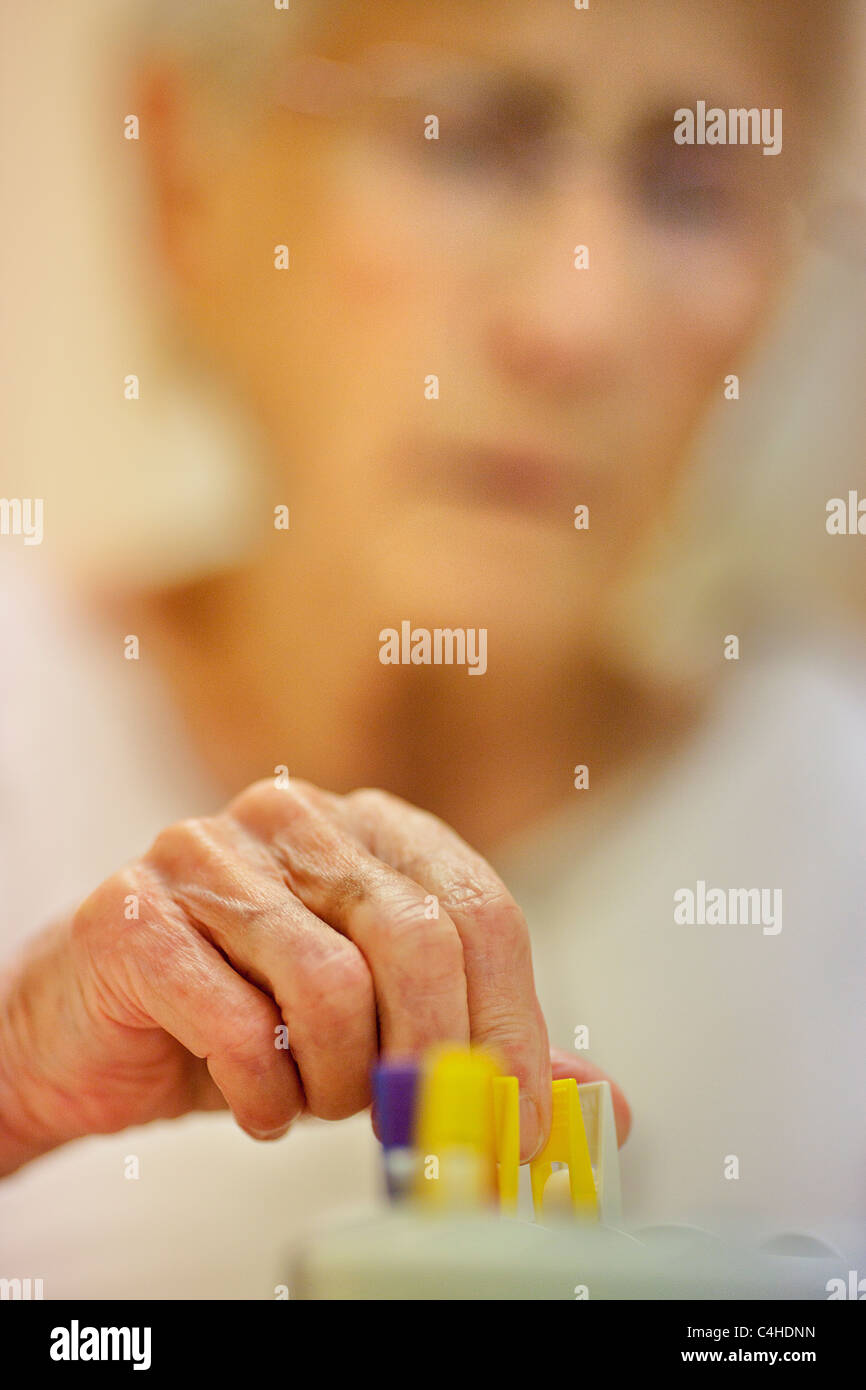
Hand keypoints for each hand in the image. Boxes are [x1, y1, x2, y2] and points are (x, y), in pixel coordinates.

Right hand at [0, 780, 628, 1175]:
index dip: (511, 1027)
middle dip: (429, 1058)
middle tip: (412, 1125)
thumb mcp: (380, 1031)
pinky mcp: (134, 908)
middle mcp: (297, 815)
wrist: (96, 1032)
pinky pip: (235, 1021)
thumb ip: (485, 1052)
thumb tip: (608, 1107)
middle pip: (417, 937)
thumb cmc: (245, 1017)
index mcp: (372, 827)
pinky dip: (258, 1094)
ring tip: (311, 1100)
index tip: (518, 1121)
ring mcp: (209, 850)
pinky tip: (251, 1100)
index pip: (481, 910)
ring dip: (332, 1080)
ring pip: (330, 984)